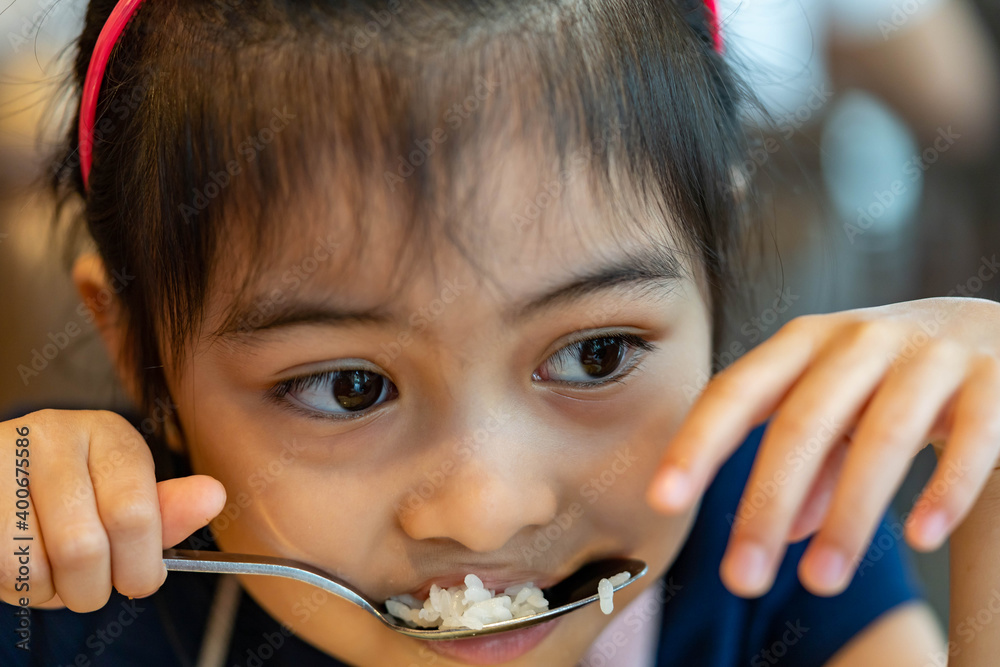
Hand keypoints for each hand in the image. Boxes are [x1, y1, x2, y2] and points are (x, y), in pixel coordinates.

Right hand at [0, 410, 224, 611]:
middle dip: (96, 587)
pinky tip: (28, 565)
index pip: (135, 513)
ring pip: (39, 566)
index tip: (141, 579)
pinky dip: (22, 589)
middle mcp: (55, 435)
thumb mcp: (124, 495)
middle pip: (86, 546)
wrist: (3, 482)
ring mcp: (5, 460)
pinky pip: (5, 570)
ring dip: (54, 591)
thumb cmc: (74, 496)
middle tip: (95, 584)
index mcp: (109, 435)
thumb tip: (213, 497)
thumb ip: (165, 510)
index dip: (141, 563)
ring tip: (58, 571)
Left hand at [645, 297, 999, 597]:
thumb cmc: (892, 374)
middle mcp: (860, 340)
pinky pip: (972, 438)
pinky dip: (945, 490)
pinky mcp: (994, 379)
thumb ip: (810, 461)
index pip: (736, 391)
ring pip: (884, 436)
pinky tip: (920, 538)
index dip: (698, 444)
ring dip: (849, 515)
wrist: (996, 326)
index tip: (662, 500)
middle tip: (742, 578)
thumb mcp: (838, 406)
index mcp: (804, 343)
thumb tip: (782, 530)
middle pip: (802, 423)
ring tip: (821, 582)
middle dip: (766, 504)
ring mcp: (929, 354)